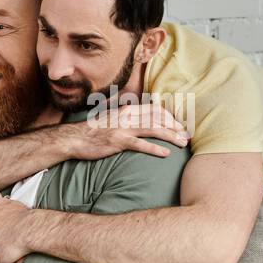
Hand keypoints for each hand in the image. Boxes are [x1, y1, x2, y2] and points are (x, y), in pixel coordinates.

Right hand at [70, 103, 188, 160]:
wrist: (74, 138)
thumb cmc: (94, 131)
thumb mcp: (112, 119)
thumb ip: (127, 118)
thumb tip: (140, 120)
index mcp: (127, 109)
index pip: (155, 109)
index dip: (170, 117)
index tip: (180, 125)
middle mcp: (127, 116)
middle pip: (158, 118)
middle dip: (175, 126)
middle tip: (187, 135)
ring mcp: (123, 128)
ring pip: (153, 129)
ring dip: (170, 136)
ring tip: (182, 143)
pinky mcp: (118, 141)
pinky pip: (141, 144)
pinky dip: (155, 148)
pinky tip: (166, 154)